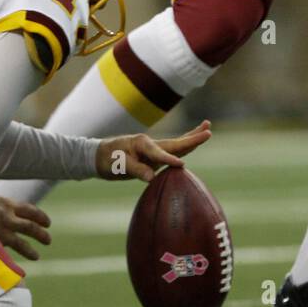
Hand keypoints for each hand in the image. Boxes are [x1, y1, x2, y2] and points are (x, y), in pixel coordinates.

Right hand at [0, 190, 51, 260]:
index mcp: (6, 204)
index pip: (30, 210)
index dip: (40, 216)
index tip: (47, 222)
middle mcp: (7, 218)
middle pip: (30, 227)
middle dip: (40, 234)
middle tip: (48, 240)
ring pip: (21, 244)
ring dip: (30, 250)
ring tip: (36, 256)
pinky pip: (5, 256)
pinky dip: (12, 266)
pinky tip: (19, 273)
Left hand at [95, 120, 211, 182]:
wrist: (99, 156)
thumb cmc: (108, 159)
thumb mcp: (119, 165)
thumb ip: (136, 169)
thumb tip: (152, 178)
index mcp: (142, 144)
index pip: (159, 154)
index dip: (169, 160)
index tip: (181, 166)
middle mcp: (151, 144)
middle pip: (176, 142)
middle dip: (192, 137)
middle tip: (208, 129)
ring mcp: (153, 149)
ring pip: (177, 144)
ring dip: (192, 137)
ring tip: (207, 128)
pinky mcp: (154, 156)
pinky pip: (172, 151)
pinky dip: (184, 146)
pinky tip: (191, 144)